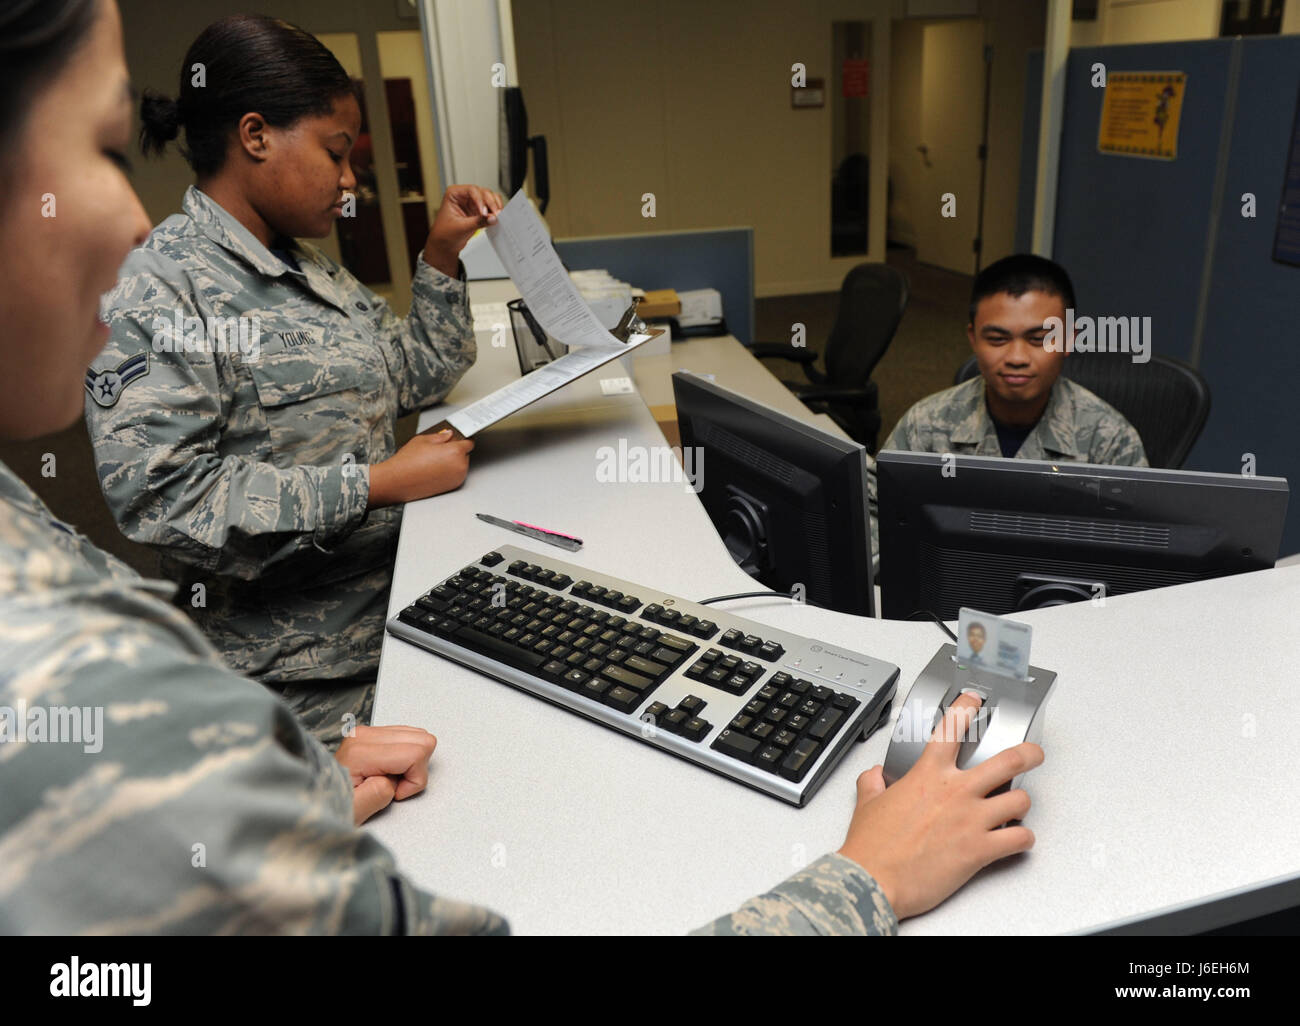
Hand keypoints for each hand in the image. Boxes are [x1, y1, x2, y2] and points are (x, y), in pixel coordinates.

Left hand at [335, 724, 437, 824]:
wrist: (315, 801)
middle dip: (416, 769)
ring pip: (418, 736)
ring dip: (411, 763)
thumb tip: (396, 778)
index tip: (396, 793)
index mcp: (360, 752)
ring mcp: (368, 733)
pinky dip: (405, 757)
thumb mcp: (356, 810)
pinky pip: (407, 738)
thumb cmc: (333, 806)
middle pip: (422, 740)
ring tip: (389, 779)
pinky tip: (388, 771)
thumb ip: (379, 793)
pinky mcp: (371, 735)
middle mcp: (364, 736)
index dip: (414, 780)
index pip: (415, 753)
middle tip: (394, 785)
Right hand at [368, 429, 474, 507]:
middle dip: (456, 451)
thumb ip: (440, 436)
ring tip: (435, 461)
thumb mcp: (423, 440)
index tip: (459, 439)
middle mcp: (459, 466)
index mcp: (455, 451)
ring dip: (453, 461)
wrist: (398, 481)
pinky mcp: (452, 486)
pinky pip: (456, 475)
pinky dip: (449, 472)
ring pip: (461, 465)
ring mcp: (457, 478)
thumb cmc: (408, 462)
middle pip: (465, 454)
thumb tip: (448, 434)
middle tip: (441, 450)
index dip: (463, 439)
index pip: (469, 442)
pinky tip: (435, 469)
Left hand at [422, 185, 505, 275]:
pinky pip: (490, 206)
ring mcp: (472, 202)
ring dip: (495, 206)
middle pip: (483, 192)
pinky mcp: (478, 210)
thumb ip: (477, 222)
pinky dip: (495, 211)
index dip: (480, 200)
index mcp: (454, 194)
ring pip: (489, 197)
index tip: (483, 212)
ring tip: (497, 217)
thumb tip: (492, 218)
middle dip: (490, 203)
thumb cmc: (445, 233)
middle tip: (495, 215)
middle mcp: (464, 195)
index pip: (471, 190)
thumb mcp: (461, 227)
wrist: (445, 244)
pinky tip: (496, 218)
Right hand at [837, 693, 1043, 919]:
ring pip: (1020, 801)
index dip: (967, 708)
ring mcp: (972, 820)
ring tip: (1018, 808)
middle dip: (1028, 754)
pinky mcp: (980, 850)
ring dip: (1022, 805)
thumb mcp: (867, 805)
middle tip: (1034, 753)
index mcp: (928, 775)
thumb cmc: (872, 847)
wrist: (874, 880)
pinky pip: (1020, 839)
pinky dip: (1023, 839)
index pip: (952, 729)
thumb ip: (873, 784)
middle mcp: (955, 792)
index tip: (974, 700)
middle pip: (1008, 762)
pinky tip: (1017, 839)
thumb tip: (873, 777)